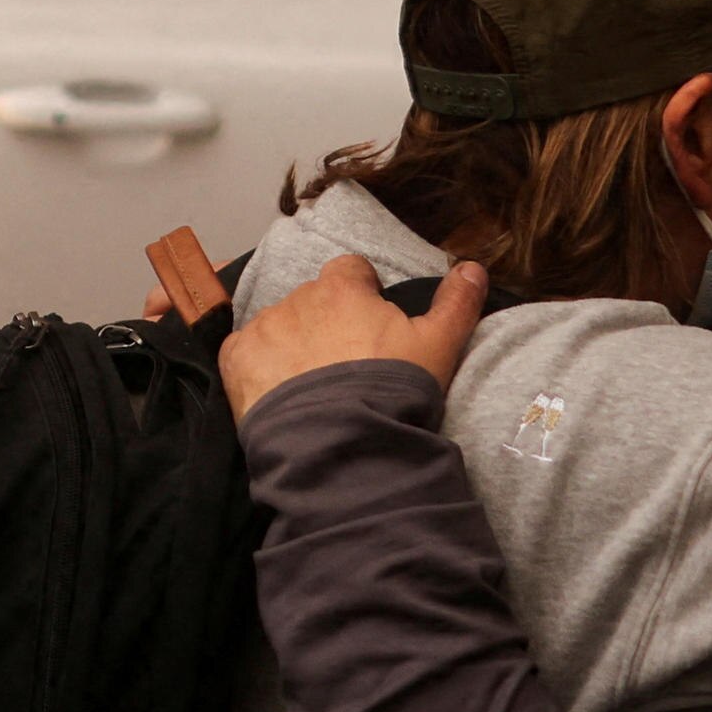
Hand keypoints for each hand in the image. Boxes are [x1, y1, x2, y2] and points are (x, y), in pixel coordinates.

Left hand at [222, 254, 486, 421]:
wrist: (342, 444)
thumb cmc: (394, 390)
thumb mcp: (439, 347)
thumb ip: (456, 303)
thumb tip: (473, 267)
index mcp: (344, 288)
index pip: (351, 270)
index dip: (363, 294)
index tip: (372, 326)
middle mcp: (299, 298)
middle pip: (314, 300)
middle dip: (327, 323)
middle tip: (346, 367)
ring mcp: (264, 329)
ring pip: (280, 326)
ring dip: (293, 345)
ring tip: (313, 389)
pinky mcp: (237, 362)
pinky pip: (244, 352)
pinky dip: (258, 366)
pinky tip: (278, 394)